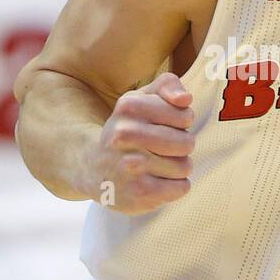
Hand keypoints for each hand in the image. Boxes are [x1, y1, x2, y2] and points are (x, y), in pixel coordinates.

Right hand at [90, 72, 194, 213]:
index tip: (166, 126)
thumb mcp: (141, 98)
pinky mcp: (139, 193)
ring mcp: (131, 166)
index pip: (185, 116)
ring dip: (177, 168)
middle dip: (181, 147)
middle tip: (163, 149)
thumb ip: (167, 85)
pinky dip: (175, 187)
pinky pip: (181, 187)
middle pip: (187, 143)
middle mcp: (125, 134)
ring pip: (185, 166)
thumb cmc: (128, 129)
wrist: (93, 167)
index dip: (183, 122)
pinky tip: (156, 181)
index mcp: (129, 107)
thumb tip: (185, 99)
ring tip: (157, 165)